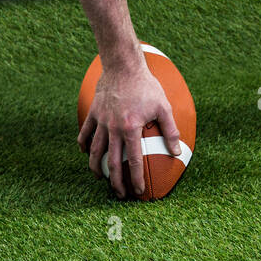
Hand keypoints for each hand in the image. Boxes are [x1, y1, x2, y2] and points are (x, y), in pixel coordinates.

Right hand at [78, 59, 182, 198]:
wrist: (123, 66)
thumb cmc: (146, 86)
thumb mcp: (163, 107)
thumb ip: (170, 131)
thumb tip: (176, 152)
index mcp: (131, 128)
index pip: (133, 161)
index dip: (135, 178)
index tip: (139, 191)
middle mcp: (114, 128)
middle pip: (112, 162)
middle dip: (115, 181)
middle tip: (120, 194)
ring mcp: (101, 121)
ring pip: (95, 150)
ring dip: (96, 168)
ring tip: (100, 179)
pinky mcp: (93, 113)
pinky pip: (85, 133)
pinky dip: (83, 144)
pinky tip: (85, 153)